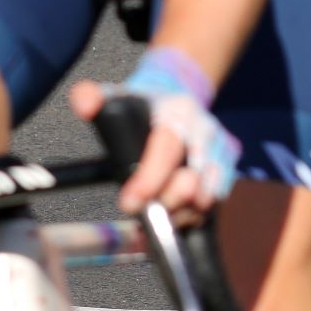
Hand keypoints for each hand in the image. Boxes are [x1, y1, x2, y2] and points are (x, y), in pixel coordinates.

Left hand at [76, 48, 237, 217]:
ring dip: (180, 212)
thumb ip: (91, 96)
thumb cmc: (142, 104)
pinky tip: (172, 215)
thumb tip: (84, 103)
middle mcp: (206, 131)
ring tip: (157, 214)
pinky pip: (214, 202)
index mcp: (180, 112)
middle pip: (193, 179)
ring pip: (207, 195)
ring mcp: (220, 151)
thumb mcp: (115, 95)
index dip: (149, 178)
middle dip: (166, 202)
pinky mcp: (226, 168)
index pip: (168, 148)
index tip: (128, 203)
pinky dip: (192, 215)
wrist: (178, 95)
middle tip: (143, 210)